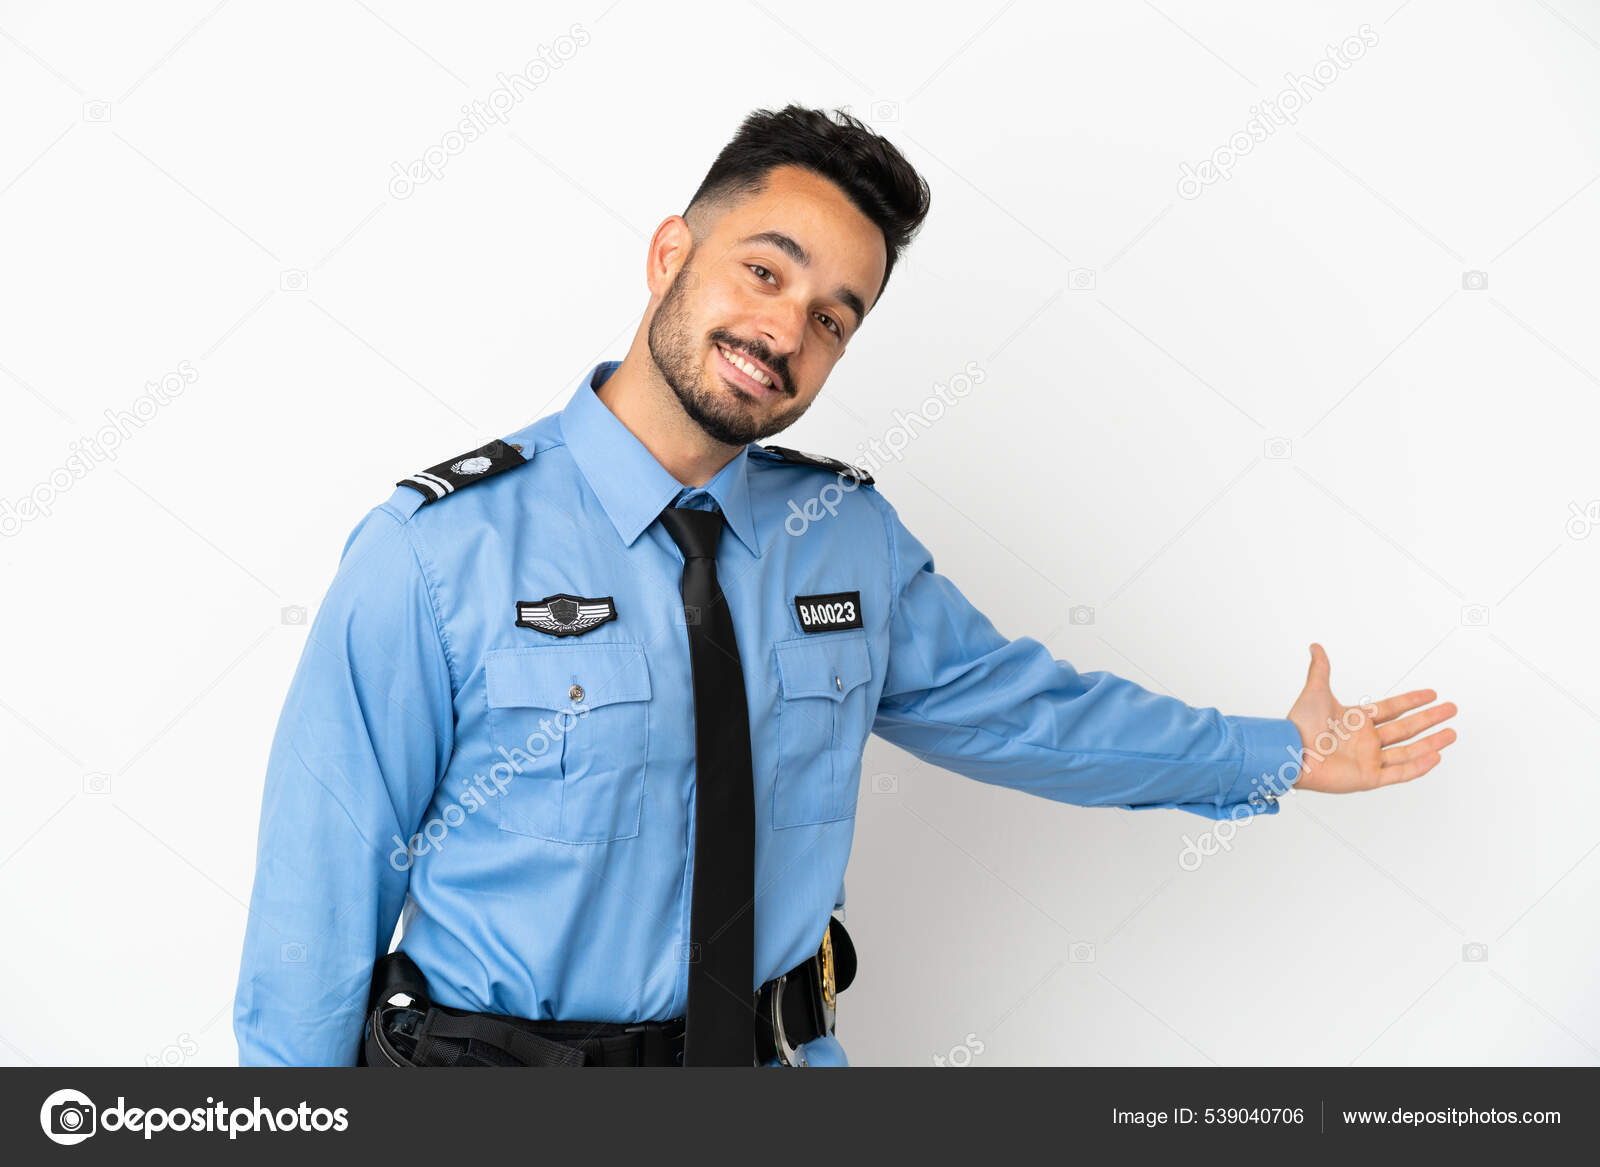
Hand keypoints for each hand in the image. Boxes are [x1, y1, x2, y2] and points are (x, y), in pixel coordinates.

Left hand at [1287, 643, 1457, 793]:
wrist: (1291, 751)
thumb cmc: (1300, 724)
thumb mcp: (1315, 691)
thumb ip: (1320, 669)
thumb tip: (1316, 647)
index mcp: (1356, 721)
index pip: (1392, 708)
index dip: (1412, 701)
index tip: (1431, 694)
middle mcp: (1365, 740)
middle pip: (1406, 728)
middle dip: (1430, 719)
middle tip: (1451, 709)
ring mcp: (1368, 759)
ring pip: (1408, 751)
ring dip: (1431, 743)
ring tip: (1452, 734)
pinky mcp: (1367, 777)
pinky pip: (1399, 773)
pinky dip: (1418, 766)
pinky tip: (1436, 757)